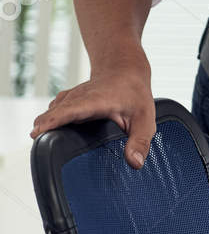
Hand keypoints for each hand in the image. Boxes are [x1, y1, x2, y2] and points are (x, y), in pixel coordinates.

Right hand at [30, 49, 154, 168]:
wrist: (124, 70)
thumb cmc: (135, 95)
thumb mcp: (145, 119)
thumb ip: (140, 141)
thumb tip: (135, 163)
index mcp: (95, 101)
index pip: (70, 109)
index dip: (53, 120)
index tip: (37, 131)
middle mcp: (78, 98)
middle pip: (54, 112)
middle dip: (43, 127)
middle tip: (37, 144)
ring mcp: (70, 98)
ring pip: (52, 112)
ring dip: (44, 126)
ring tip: (40, 142)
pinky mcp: (67, 102)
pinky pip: (53, 112)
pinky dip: (49, 122)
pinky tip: (47, 135)